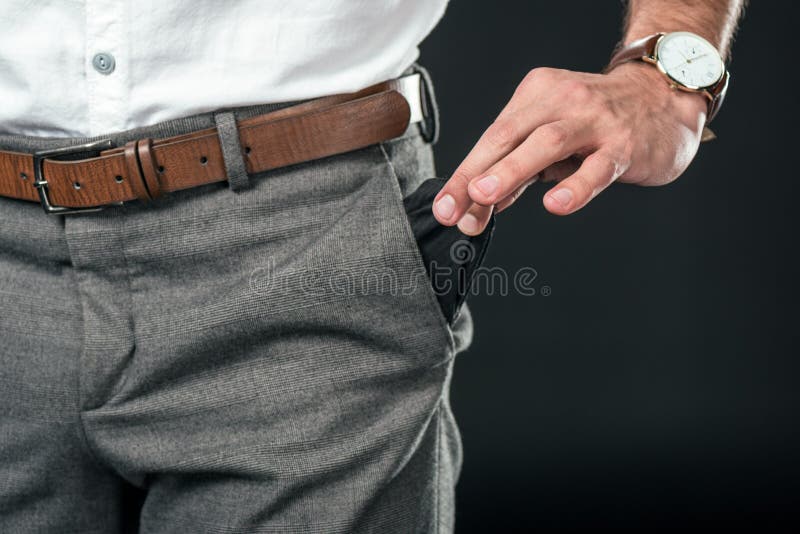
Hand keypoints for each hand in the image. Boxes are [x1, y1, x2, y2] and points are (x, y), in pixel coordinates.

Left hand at [432, 62, 708, 234]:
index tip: (446, 206)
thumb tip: (475, 204)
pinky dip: (574, 186)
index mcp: (536, 96)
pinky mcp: (625, 145)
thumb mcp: (551, 138)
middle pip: (509, 136)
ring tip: (486, 196)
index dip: (465, 173)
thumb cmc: (599, 121)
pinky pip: (598, 167)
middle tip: (455, 206)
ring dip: (512, 171)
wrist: (664, 98)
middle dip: (476, 173)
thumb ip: (516, 170)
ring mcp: (594, 121)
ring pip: (547, 143)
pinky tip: (555, 204)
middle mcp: (561, 101)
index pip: (493, 137)